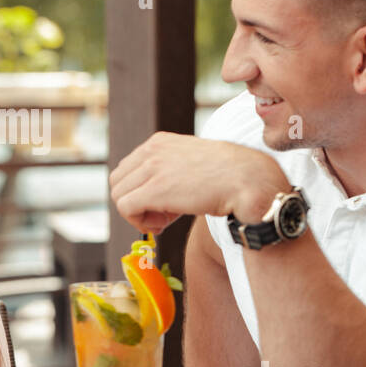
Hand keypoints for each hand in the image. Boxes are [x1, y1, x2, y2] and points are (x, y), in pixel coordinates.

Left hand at [109, 133, 290, 231]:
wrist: (247, 180)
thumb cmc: (227, 177)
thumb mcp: (192, 163)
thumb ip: (170, 171)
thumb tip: (155, 197)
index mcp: (159, 142)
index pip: (127, 169)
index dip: (139, 191)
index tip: (161, 202)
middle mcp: (151, 150)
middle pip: (118, 182)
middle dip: (135, 202)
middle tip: (162, 214)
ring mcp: (152, 168)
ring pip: (118, 196)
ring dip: (138, 213)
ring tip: (165, 219)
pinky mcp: (155, 189)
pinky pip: (125, 208)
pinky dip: (138, 222)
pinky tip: (163, 224)